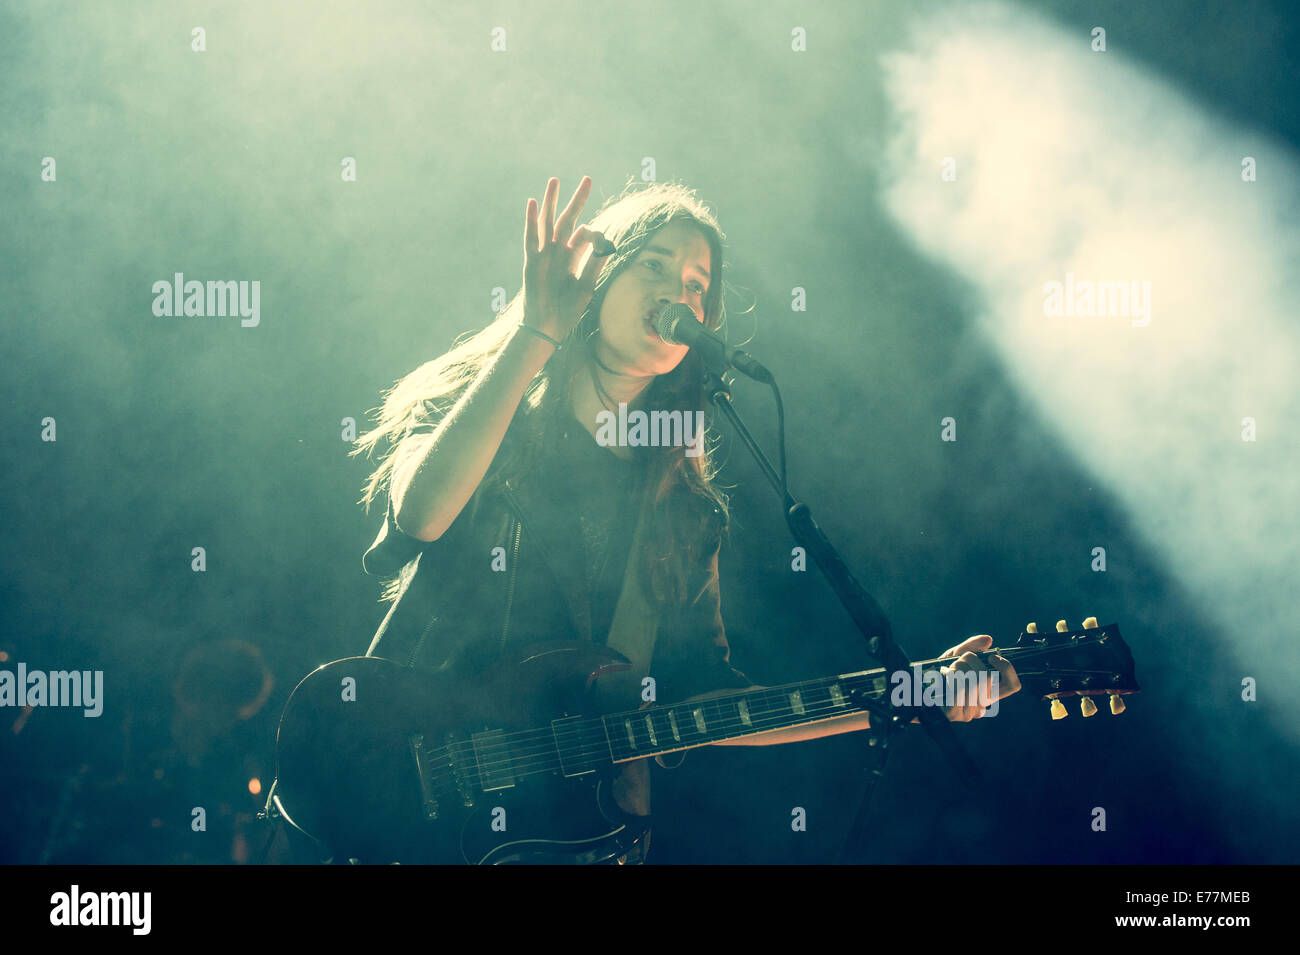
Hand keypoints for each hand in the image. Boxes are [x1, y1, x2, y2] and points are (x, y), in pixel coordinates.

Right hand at [521, 176, 613, 339]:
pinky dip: (531, 220)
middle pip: (567, 219)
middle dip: (577, 200)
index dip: (595, 234)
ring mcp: (543, 255)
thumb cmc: (567, 310)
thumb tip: (608, 242)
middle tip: (588, 179)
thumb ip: (596, 263)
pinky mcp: (531, 262)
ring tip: (555, 181)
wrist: (548, 327)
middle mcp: (557, 252)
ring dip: (551, 201)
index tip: (601, 241)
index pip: (584, 234)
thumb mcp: (587, 286)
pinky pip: (531, 237)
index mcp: (572, 257)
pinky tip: (533, 202)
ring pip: (547, 222)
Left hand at [937, 634, 1020, 721]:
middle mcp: (981, 706)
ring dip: (957, 667)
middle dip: (971, 661)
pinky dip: (951, 674)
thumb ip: (972, 647)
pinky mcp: (954, 713)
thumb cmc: (936, 674)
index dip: (1007, 668)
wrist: (914, 689)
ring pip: (974, 680)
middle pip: (989, 677)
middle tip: (957, 662)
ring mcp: (968, 712)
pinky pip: (960, 686)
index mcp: (986, 694)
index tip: (992, 657)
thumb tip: (989, 640)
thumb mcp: (955, 656)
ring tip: (947, 670)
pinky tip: (943, 676)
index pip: (1012, 685)